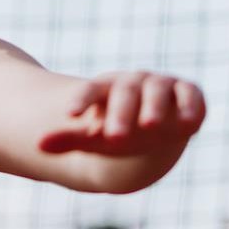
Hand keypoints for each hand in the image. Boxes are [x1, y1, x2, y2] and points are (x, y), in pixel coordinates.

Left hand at [38, 71, 204, 156]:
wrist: (153, 131)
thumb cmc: (117, 132)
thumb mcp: (93, 138)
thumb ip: (68, 140)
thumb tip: (38, 145)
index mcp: (107, 88)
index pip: (92, 90)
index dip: (82, 99)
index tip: (70, 115)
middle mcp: (135, 82)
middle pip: (126, 92)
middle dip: (121, 113)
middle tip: (115, 137)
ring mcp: (162, 85)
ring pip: (157, 90)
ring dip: (153, 107)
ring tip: (148, 125)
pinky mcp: (188, 93)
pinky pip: (190, 96)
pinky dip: (190, 107)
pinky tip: (188, 125)